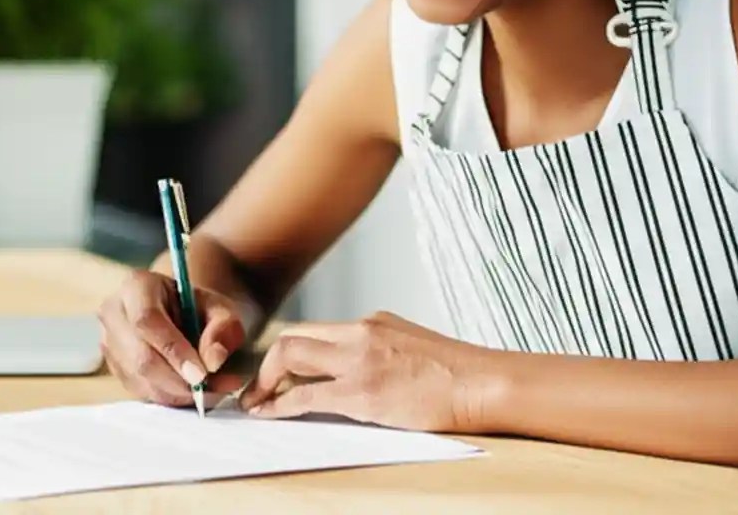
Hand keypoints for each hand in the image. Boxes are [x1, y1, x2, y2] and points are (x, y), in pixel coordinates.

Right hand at [98, 269, 251, 407]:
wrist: (177, 312)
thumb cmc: (197, 307)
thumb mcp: (220, 308)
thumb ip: (223, 328)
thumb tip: (213, 360)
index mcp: (137, 286)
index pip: (147, 320)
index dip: (173, 350)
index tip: (201, 374)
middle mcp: (114, 312)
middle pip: (139, 356)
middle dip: (176, 380)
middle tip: (208, 390)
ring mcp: (108, 341)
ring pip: (138, 378)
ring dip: (174, 392)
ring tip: (206, 391)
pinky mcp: (112, 366)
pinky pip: (138, 390)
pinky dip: (167, 397)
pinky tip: (187, 391)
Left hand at [238, 311, 505, 432]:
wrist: (483, 382)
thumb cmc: (458, 374)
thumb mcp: (412, 346)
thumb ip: (381, 349)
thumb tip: (359, 368)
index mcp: (372, 322)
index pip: (315, 330)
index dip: (288, 351)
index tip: (276, 372)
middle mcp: (359, 333)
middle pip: (293, 338)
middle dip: (266, 365)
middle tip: (255, 389)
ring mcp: (358, 361)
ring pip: (289, 357)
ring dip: (265, 382)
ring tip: (255, 404)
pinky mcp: (361, 392)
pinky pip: (305, 396)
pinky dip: (280, 405)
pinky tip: (270, 415)